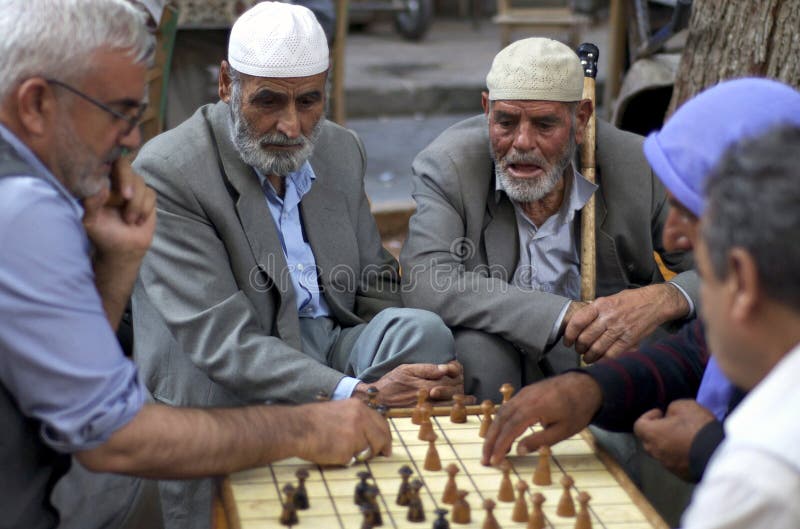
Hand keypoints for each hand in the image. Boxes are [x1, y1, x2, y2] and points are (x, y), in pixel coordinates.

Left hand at [82, 158, 155, 259]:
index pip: (105, 164)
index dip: (111, 170)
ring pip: (140, 182)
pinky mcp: (147, 197)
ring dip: (136, 204)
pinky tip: (138, 220)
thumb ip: (91, 204)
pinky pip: (150, 194)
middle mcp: (116, 182)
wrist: (124, 249)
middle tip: (126, 197)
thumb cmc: (104, 235)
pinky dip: (145, 208)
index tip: (113, 184)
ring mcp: (133, 188)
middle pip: (125, 166)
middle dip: (127, 181)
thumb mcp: (91, 222)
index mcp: (100, 184)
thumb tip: (101, 187)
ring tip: (129, 220)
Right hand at [295, 399, 391, 464]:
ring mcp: (356, 435)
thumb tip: (369, 432)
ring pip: (367, 451)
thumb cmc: (312, 420)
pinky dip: (344, 460)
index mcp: (358, 407)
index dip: (386, 436)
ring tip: (340, 449)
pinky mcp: (348, 451)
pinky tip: (332, 452)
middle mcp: (360, 419)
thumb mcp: (338, 410)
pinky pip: (352, 460)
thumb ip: (355, 418)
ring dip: (358, 454)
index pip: (381, 422)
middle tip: (381, 455)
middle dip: (381, 448)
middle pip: (381, 438)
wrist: (297, 428)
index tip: (386, 446)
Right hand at [357, 361, 471, 406]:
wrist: (377, 402)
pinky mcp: (424, 418)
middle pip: (452, 391)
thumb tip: (445, 368)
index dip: (456, 372)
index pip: (449, 378)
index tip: (457, 370)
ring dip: (462, 402)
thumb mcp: (405, 369)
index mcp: (424, 383)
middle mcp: (427, 398)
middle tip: (464, 382)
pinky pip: (444, 415)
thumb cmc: (391, 383)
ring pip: (451, 405)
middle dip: (460, 386)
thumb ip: (426, 368)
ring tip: (471, 400)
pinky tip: (460, 410)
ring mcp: (426, 409)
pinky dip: (454, 412)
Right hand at [481, 372, 602, 466]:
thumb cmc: (577, 409)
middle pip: (500, 419)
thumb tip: (518, 450)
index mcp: (534, 408)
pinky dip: (501, 422)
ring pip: (501, 412)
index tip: (493, 460)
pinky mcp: (525, 393)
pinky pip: (507, 407)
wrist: (585, 385)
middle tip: (484, 458)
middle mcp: (524, 398)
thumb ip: (539, 441)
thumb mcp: (563, 430)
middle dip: (490, 440)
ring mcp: (523, 394)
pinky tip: (502, 434)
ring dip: (493, 431)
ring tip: (490, 450)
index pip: (510, 428)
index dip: (500, 445)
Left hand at [563, 284, 689, 361]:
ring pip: (596, 349)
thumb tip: (578, 323)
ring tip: (587, 357)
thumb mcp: (609, 299)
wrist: (655, 302)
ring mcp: (619, 329)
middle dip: (579, 348)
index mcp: (600, 305)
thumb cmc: (630, 300)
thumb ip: (594, 311)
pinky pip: (612, 355)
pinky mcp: (629, 340)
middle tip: (579, 350)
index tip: (567, 341)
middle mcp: (608, 317)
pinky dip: (603, 360)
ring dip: (589, 356)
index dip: (569, 335)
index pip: (577, 322)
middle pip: (585, 338)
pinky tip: (600, 361)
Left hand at [633, 400, 715, 480]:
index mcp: (652, 434)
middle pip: (648, 440)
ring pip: (661, 452)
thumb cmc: (698, 427)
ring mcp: (667, 465)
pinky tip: (693, 449)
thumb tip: (670, 416)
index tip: (661, 413)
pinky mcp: (681, 474)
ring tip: (684, 437)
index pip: (639, 425)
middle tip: (671, 424)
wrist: (719, 454)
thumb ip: (671, 409)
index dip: (648, 416)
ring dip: (668, 444)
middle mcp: (655, 452)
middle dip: (657, 431)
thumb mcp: (684, 405)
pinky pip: (675, 462)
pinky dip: (679, 455)